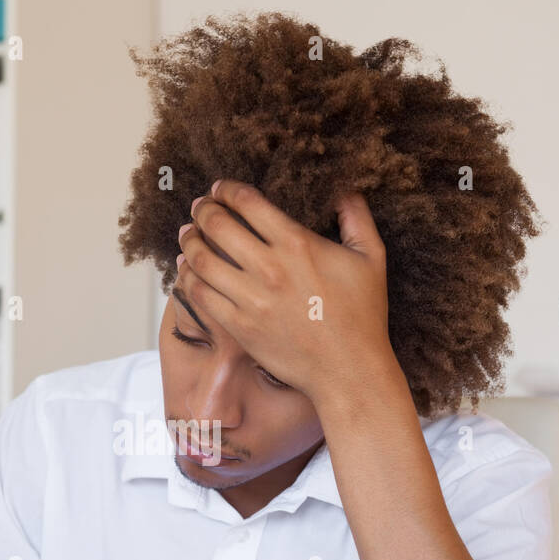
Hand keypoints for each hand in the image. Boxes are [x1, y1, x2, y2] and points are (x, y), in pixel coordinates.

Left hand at [175, 178, 395, 411]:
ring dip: (189, 241)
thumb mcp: (371, 258)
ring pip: (201, 259)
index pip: (247, 203)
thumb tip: (346, 190)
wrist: (348, 370)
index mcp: (297, 243)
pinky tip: (186, 269)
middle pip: (217, 225)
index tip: (220, 189)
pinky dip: (187, 277)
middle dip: (203, 210)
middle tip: (200, 208)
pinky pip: (200, 295)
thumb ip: (357, 218)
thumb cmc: (363, 316)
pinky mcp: (239, 326)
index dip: (227, 190)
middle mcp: (269, 267)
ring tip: (187, 234)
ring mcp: (250, 299)